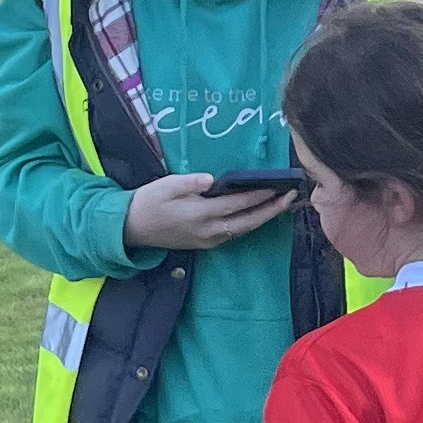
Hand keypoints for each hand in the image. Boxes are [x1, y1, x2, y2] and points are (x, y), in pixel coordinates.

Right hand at [123, 170, 297, 253]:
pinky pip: (234, 233)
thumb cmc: (148, 202)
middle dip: (272, 210)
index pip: (237, 204)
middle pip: (248, 222)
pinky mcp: (206, 243)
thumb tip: (210, 180)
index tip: (276, 185)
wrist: (131, 229)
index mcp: (200, 215)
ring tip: (282, 203)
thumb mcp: (165, 186)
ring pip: (243, 229)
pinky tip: (259, 213)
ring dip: (264, 217)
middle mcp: (209, 231)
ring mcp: (208, 240)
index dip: (258, 195)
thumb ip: (189, 183)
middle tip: (291, 196)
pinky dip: (250, 223)